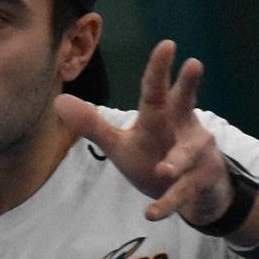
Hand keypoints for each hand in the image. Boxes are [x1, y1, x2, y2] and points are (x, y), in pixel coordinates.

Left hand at [54, 39, 234, 225]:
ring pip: (186, 154)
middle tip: (195, 63)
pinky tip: (150, 214)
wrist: (194, 192)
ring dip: (176, 161)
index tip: (167, 44)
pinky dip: (166, 204)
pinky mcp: (199, 183)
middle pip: (185, 103)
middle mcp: (183, 128)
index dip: (160, 68)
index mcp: (163, 115)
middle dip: (189, 85)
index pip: (157, 89)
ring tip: (163, 170)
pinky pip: (181, 194)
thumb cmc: (156, 157)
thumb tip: (58, 102)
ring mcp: (196, 155)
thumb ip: (93, 125)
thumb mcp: (121, 144)